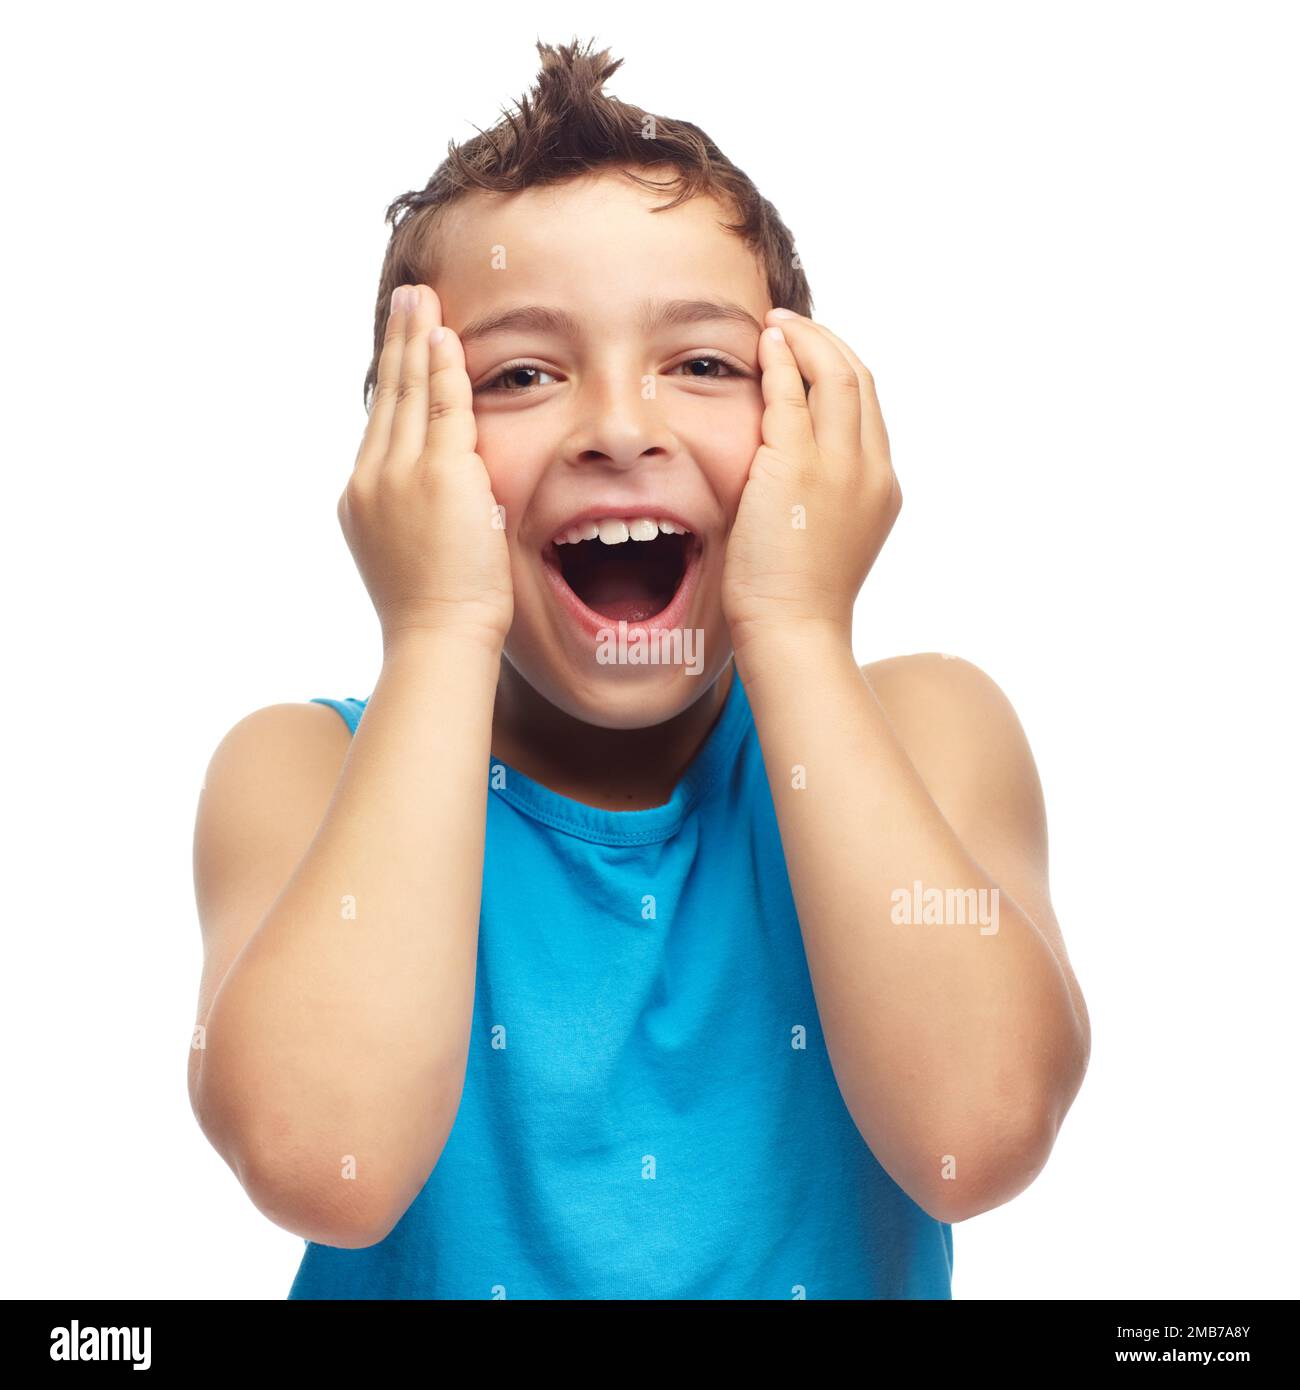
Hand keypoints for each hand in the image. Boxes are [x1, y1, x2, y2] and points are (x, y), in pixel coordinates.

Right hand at [338, 284, 513, 652]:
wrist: (437, 637)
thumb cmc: (438, 613)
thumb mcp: (413, 554)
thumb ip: (418, 514)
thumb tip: (440, 500)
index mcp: (363, 500)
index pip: (381, 426)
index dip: (392, 381)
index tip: (399, 346)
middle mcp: (371, 480)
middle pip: (386, 398)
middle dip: (398, 344)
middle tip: (406, 300)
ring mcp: (399, 475)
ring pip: (409, 394)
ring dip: (418, 340)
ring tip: (422, 300)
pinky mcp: (436, 475)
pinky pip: (442, 408)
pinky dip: (444, 370)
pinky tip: (446, 336)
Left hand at [721, 309, 900, 655]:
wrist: (795, 630)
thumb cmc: (799, 599)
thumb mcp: (831, 538)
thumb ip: (829, 496)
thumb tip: (800, 475)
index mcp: (883, 486)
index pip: (870, 408)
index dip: (842, 369)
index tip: (812, 355)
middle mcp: (871, 469)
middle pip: (861, 380)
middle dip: (827, 343)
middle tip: (793, 325)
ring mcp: (838, 466)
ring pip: (835, 375)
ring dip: (805, 340)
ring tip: (776, 324)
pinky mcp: (796, 467)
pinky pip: (791, 394)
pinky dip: (779, 362)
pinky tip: (763, 347)